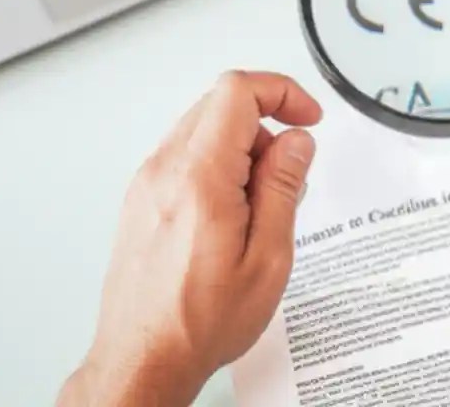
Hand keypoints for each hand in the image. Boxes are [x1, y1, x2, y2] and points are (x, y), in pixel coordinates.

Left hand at [59, 71, 322, 406]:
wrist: (143, 358)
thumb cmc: (200, 320)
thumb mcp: (268, 257)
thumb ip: (283, 187)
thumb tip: (296, 142)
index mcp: (199, 177)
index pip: (237, 92)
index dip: (281, 92)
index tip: (307, 116)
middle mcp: (164, 171)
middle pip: (219, 103)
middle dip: (266, 121)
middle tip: (291, 164)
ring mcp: (146, 184)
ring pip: (201, 128)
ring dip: (242, 145)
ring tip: (264, 199)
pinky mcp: (141, 200)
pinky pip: (184, 156)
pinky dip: (218, 164)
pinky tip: (235, 210)